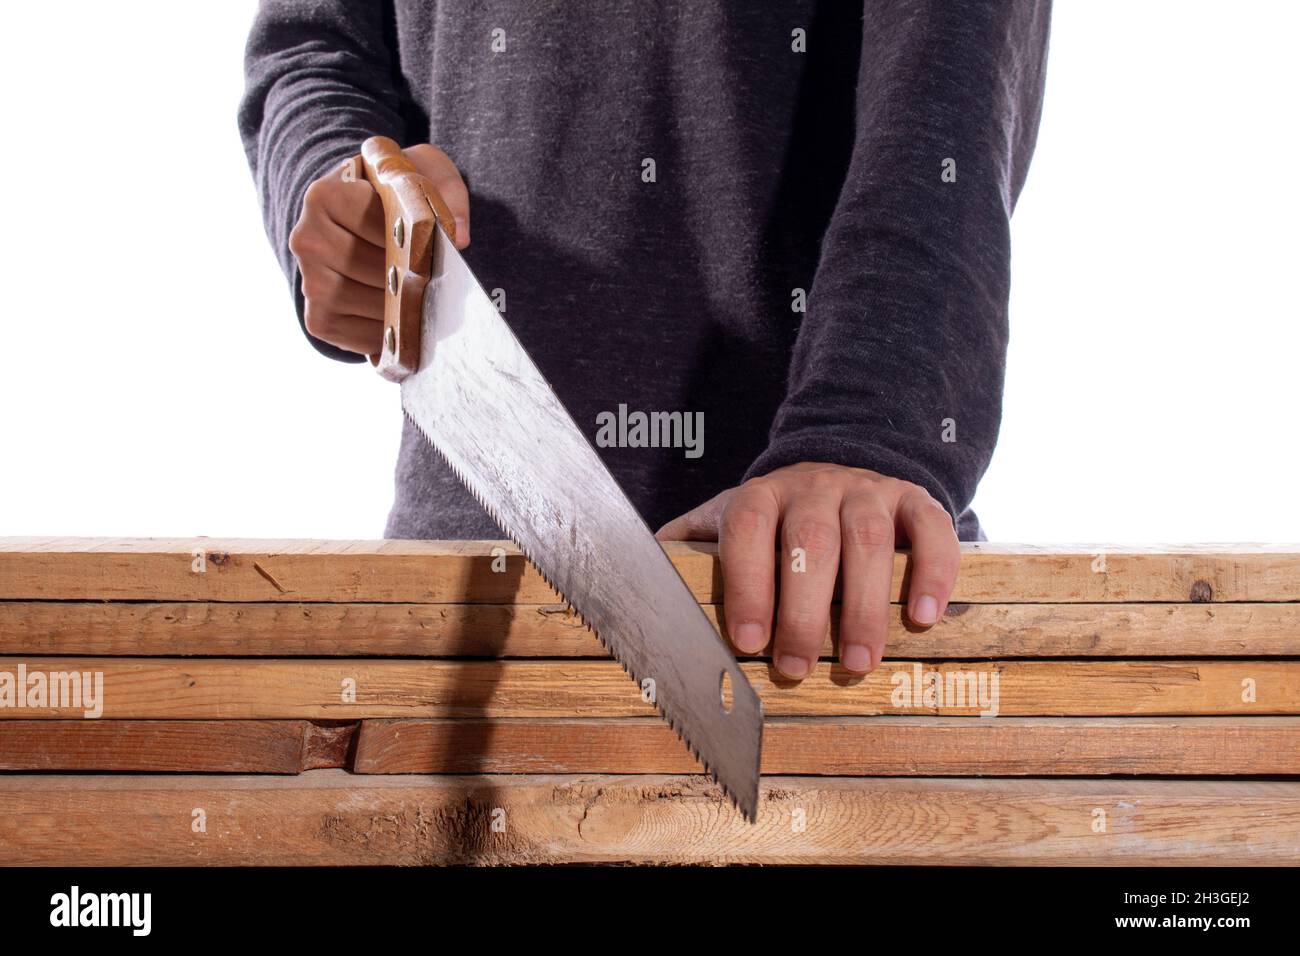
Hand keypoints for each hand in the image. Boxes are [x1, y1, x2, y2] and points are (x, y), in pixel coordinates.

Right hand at [288, 144, 469, 354]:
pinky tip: (405, 320)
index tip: (433, 242)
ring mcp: (308, 281)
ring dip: (407, 308)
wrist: (355, 223)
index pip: (378, 224)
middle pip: (378, 271)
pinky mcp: (318, 318)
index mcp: (325, 196)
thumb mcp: (420, 172)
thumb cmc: (391, 195)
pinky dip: (392, 335)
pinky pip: (361, 338)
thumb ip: (446, 190)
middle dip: (415, 277)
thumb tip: (459, 237)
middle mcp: (307, 239)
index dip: (413, 238)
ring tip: (426, 297)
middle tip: (440, 277)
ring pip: (372, 307)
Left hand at [656, 462, 959, 678]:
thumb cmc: (777, 520)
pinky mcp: (915, 500)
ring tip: (857, 663)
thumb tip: (630, 582)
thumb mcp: (727, 523)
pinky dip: (932, 573)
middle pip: (810, 540)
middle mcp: (814, 487)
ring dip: (864, 604)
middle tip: (798, 666)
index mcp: (761, 495)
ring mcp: (867, 491)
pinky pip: (931, 528)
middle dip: (802, 608)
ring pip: (867, 540)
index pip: (747, 530)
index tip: (744, 641)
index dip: (746, 584)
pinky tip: (923, 618)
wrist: (842, 466)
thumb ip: (690, 548)